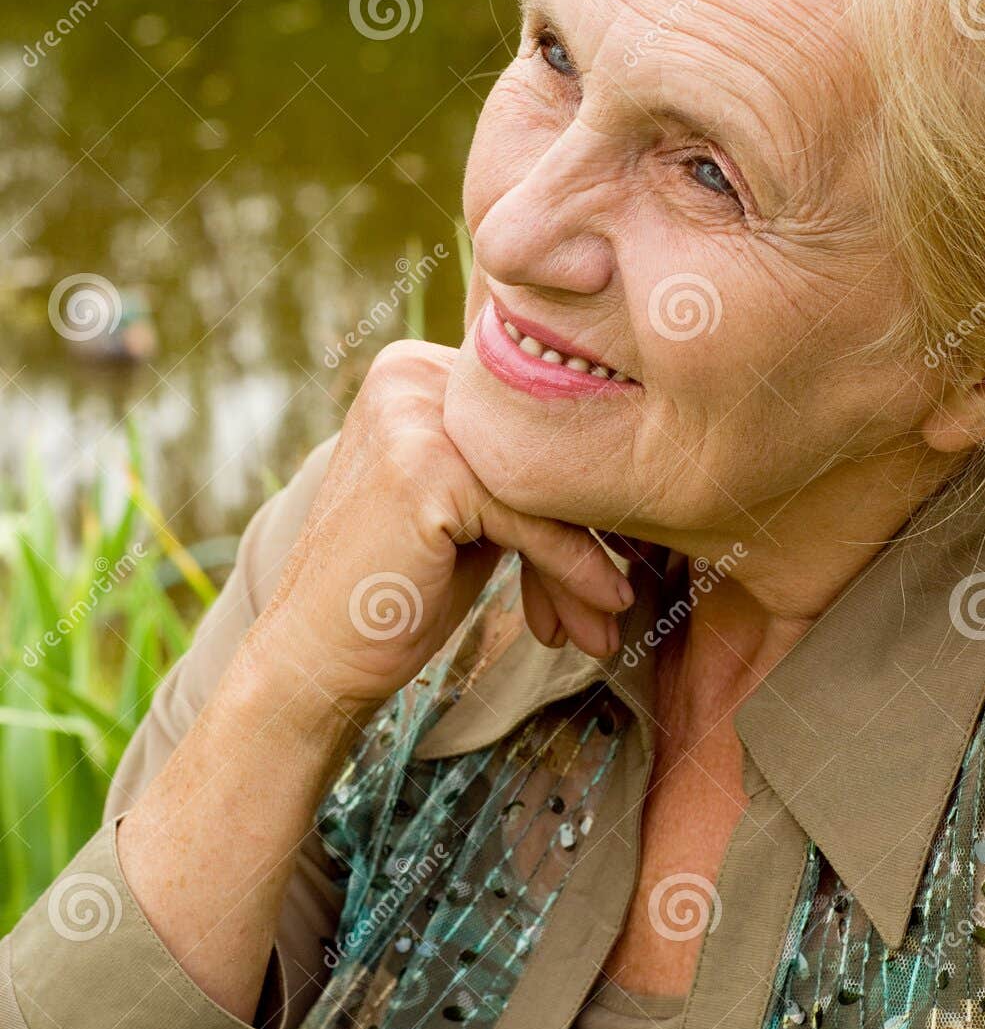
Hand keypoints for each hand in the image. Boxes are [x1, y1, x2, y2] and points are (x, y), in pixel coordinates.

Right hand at [246, 341, 633, 716]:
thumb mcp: (466, 509)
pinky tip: (598, 612)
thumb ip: (517, 467)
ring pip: (541, 486)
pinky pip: (528, 519)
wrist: (315, 661)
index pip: (530, 415)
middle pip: (539, 448)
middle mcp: (407, 373)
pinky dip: (572, 570)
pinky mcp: (423, 467)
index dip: (577, 487)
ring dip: (586, 562)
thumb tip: (624, 462)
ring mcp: (410, 414)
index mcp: (415, 367)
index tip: (622, 551)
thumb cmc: (396, 592)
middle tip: (621, 598)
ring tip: (610, 620)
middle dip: (586, 530)